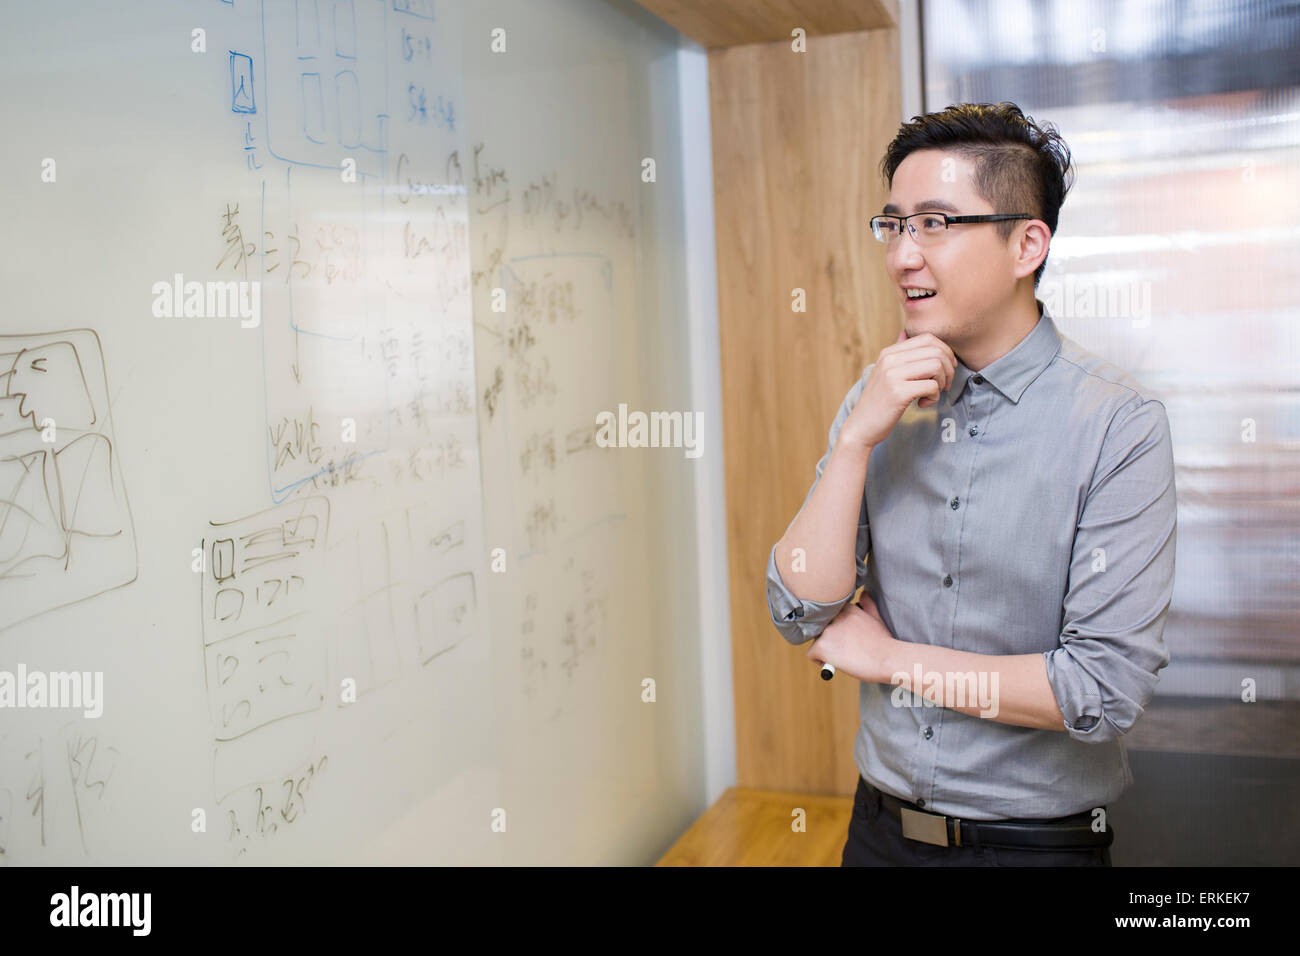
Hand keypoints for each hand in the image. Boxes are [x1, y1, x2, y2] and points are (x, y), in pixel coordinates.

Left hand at [804, 590, 899, 683]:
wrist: (888, 659)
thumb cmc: (884, 642)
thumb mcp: (876, 617)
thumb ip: (868, 604)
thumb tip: (864, 593)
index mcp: (846, 608)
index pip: (829, 616)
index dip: (835, 628)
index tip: (845, 638)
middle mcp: (834, 616)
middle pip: (820, 628)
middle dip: (828, 638)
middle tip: (843, 649)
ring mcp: (827, 630)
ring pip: (816, 641)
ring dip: (825, 649)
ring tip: (842, 657)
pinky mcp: (822, 646)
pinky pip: (811, 654)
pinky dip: (820, 661)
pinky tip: (836, 664)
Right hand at [840, 329, 956, 448]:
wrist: (861, 426)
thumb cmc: (878, 402)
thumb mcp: (884, 372)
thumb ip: (897, 354)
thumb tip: (905, 333)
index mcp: (889, 353)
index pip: (928, 338)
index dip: (945, 352)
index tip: (946, 369)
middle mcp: (890, 360)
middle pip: (936, 350)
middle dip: (948, 368)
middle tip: (944, 384)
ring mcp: (893, 375)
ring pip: (937, 366)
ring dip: (943, 381)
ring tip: (933, 393)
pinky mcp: (898, 393)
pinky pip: (932, 386)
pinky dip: (934, 397)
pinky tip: (923, 404)